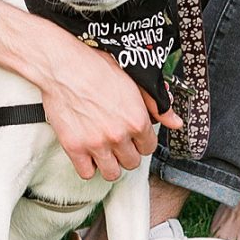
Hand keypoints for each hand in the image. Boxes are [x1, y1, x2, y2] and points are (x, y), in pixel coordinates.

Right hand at [37, 24, 181, 181]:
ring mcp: (96, 144)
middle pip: (132, 162)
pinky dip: (87, 165)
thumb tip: (176, 122)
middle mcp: (119, 135)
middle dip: (127, 152)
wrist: (63, 65)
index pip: (149, 147)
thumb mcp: (133, 79)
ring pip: (112, 173)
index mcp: (136, 119)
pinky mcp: (74, 148)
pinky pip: (87, 173)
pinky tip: (87, 151)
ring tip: (104, 149)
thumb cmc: (97, 66)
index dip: (141, 140)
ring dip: (109, 163)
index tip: (133, 135)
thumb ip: (157, 103)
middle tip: (117, 139)